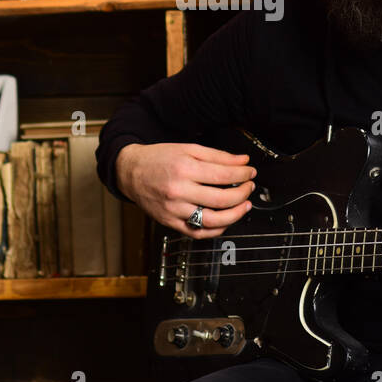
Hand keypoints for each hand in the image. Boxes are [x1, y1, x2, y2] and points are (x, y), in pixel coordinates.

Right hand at [116, 142, 254, 237]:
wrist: (130, 172)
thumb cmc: (158, 159)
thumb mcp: (188, 149)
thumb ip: (217, 156)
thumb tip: (242, 160)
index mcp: (184, 169)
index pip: (223, 176)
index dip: (243, 175)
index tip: (250, 172)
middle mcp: (178, 191)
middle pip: (221, 199)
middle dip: (242, 194)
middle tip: (249, 187)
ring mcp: (174, 210)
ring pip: (212, 221)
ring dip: (235, 215)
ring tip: (244, 206)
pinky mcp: (170, 223)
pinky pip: (198, 233)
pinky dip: (216, 229)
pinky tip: (226, 220)